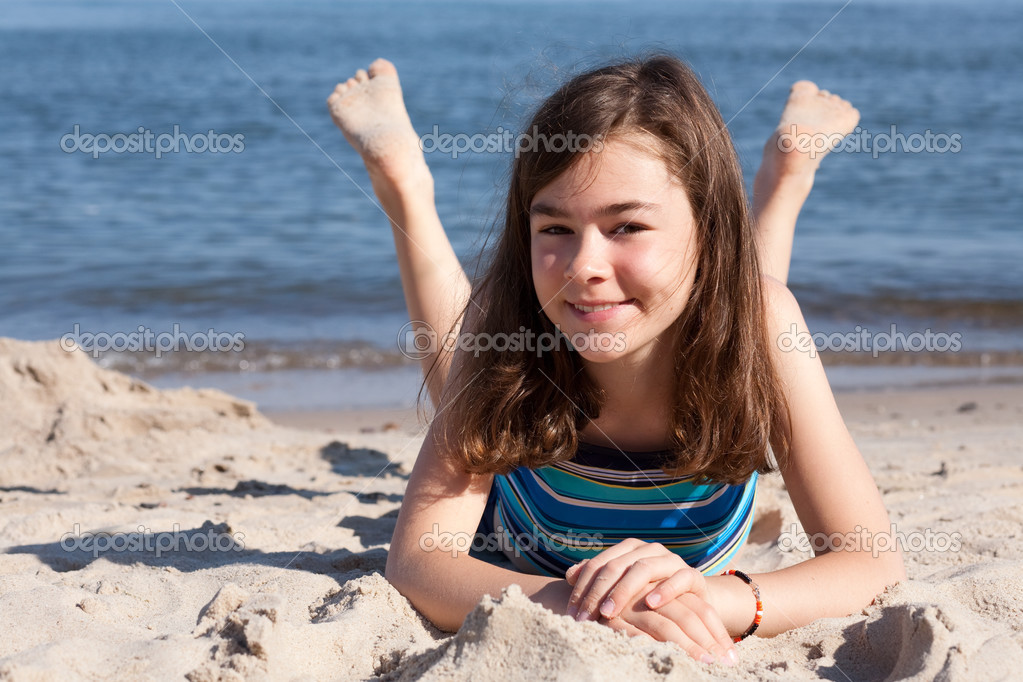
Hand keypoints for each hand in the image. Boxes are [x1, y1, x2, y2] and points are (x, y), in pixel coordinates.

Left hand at [564, 538, 735, 662]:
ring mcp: (671, 560)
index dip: (583, 587)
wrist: (692, 600)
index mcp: (628, 549)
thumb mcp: (623, 586)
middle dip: (598, 593)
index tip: (572, 613)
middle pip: (617, 566)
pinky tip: (650, 603)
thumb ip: (598, 578)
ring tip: (608, 612)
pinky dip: (664, 590)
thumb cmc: (650, 592)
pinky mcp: (692, 575)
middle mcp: (648, 550)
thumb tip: (568, 574)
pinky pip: (679, 579)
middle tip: (586, 617)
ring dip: (623, 591)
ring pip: (643, 569)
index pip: (599, 564)